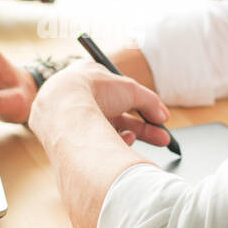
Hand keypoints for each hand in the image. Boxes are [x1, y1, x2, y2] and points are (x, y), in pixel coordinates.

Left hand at [29, 63, 171, 147]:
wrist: (63, 108)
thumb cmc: (94, 90)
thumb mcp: (130, 89)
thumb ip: (150, 101)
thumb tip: (163, 117)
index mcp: (92, 81)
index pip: (122, 95)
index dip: (143, 107)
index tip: (160, 119)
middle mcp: (82, 101)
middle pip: (119, 118)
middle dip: (144, 129)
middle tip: (164, 139)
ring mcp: (75, 122)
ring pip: (109, 134)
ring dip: (128, 136)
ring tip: (133, 138)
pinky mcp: (72, 141)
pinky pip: (98, 146)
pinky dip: (110, 145)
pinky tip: (114, 142)